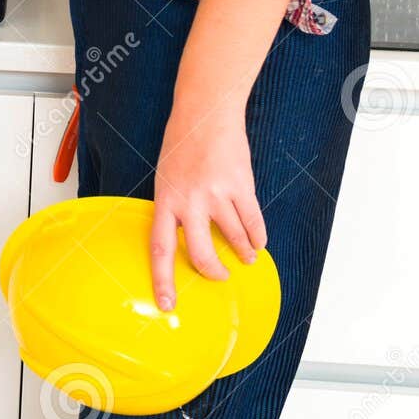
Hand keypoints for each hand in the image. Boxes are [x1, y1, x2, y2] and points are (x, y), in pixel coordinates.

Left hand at [149, 109, 265, 307]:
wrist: (206, 113)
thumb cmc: (182, 144)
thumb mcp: (166, 177)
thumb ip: (175, 207)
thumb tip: (186, 238)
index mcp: (165, 201)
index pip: (160, 249)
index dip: (163, 280)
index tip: (167, 304)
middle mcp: (189, 201)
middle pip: (201, 254)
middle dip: (213, 273)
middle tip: (221, 277)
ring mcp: (216, 195)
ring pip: (234, 240)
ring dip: (243, 253)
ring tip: (247, 257)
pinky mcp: (240, 186)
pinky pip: (253, 223)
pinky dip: (258, 237)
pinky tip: (258, 242)